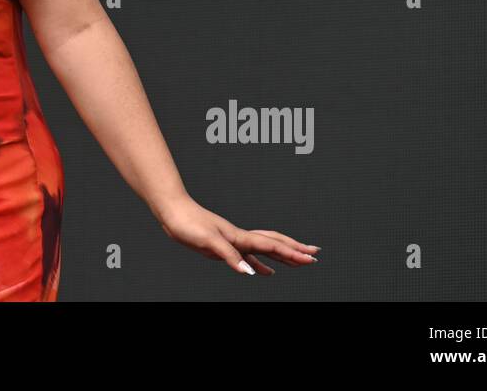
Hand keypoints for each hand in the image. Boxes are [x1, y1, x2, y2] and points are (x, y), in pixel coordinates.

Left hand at [158, 197, 319, 275]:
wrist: (172, 212)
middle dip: (295, 249)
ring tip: (298, 262)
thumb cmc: (188, 223)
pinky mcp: (224, 245)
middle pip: (275, 243)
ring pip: (265, 249)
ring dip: (283, 255)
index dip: (293, 254)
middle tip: (314, 255)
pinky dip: (260, 264)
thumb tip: (250, 273)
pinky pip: (249, 256)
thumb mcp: (208, 241)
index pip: (272, 247)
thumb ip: (230, 256)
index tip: (311, 259)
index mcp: (239, 237)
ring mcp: (234, 241)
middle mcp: (240, 237)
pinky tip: (263, 272)